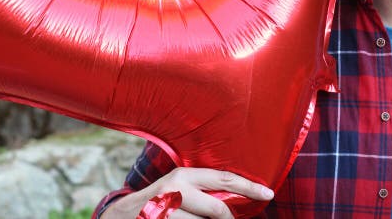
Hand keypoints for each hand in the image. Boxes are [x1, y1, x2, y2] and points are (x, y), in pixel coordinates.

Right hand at [101, 167, 273, 218]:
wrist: (123, 217)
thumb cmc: (160, 203)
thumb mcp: (180, 189)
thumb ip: (203, 191)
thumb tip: (236, 201)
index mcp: (185, 177)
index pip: (224, 179)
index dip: (249, 187)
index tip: (268, 194)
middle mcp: (176, 189)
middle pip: (218, 209)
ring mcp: (167, 209)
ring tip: (184, 217)